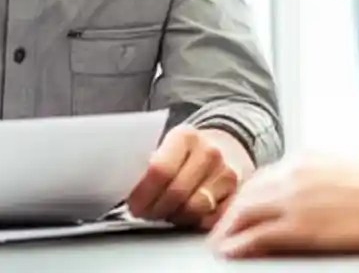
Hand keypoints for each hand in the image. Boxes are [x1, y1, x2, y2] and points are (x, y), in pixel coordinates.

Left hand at [126, 125, 249, 228]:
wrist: (223, 149)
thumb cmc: (184, 154)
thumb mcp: (165, 148)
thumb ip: (148, 164)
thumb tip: (120, 186)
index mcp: (185, 136)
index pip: (159, 170)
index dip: (142, 193)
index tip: (133, 204)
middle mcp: (210, 151)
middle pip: (176, 193)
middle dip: (154, 209)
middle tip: (144, 212)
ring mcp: (226, 173)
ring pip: (194, 209)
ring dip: (174, 216)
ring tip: (166, 211)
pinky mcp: (237, 194)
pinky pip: (211, 219)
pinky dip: (195, 221)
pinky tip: (186, 214)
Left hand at [208, 158, 358, 257]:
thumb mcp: (344, 173)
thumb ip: (319, 180)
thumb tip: (308, 197)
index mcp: (306, 160)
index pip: (262, 178)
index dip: (246, 198)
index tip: (238, 211)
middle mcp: (294, 174)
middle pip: (248, 195)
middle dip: (229, 215)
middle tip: (218, 231)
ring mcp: (294, 200)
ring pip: (244, 214)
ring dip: (227, 231)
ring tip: (219, 246)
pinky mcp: (299, 228)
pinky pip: (256, 236)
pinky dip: (237, 245)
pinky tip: (229, 253)